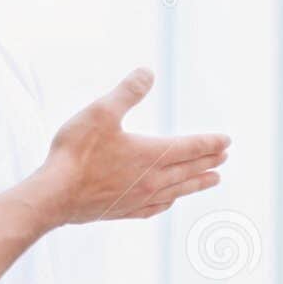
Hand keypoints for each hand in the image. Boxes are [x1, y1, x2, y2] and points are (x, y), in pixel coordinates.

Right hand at [39, 68, 229, 223]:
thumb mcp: (101, 112)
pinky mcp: (124, 211)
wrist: (54, 196)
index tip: (227, 140)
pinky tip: (170, 201)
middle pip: (189, 169)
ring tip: (214, 180)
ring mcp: (139, 198)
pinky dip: (170, 201)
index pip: (190, 147)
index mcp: (151, 154)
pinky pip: (157, 206)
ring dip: (198, 183)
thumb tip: (148, 72)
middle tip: (226, 157)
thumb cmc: (76, 153)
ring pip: (179, 190)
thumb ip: (127, 92)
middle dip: (209, 161)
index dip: (210, 142)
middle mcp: (152, 179)